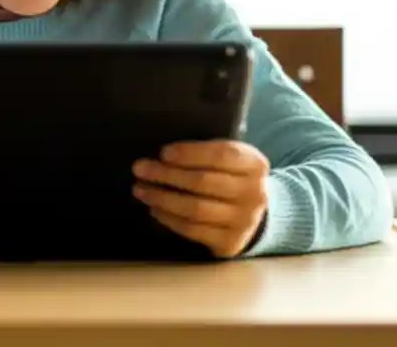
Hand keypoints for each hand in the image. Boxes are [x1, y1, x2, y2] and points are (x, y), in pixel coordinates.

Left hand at [132, 140, 269, 257]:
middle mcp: (254, 193)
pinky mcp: (229, 242)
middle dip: (166, 175)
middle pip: (203, 182)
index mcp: (254, 164)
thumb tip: (163, 157)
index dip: (190, 153)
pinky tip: (155, 209)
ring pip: (195, 208)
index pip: (220, 155)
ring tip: (141, 190)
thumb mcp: (231, 160)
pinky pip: (192, 230)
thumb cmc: (232, 179)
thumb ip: (206, 154)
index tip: (163, 153)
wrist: (256, 216)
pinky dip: (169, 218)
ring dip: (162, 198)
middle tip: (140, 169)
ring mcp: (244, 221)